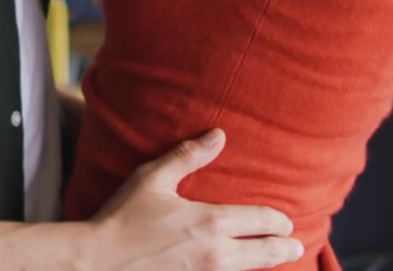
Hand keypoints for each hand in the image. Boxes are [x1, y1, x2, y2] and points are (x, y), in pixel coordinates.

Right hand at [85, 130, 303, 270]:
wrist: (98, 261)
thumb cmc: (122, 218)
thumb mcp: (152, 179)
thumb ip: (187, 156)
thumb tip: (218, 135)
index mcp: (210, 221)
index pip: (262, 221)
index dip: (278, 222)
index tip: (285, 222)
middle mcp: (216, 253)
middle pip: (267, 253)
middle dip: (285, 248)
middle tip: (295, 244)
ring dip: (266, 264)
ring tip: (276, 258)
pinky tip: (240, 270)